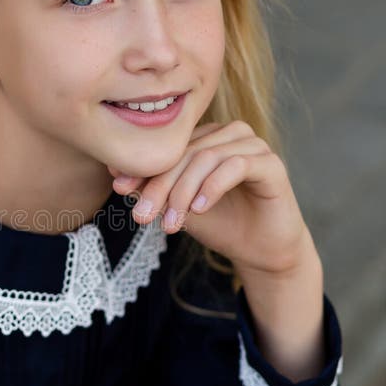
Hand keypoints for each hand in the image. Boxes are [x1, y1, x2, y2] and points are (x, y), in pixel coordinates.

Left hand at [109, 120, 310, 275]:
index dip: (143, 167)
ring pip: (207, 158)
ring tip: (172, 223)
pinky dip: (212, 187)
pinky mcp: (271, 164)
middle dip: (160, 185)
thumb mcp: (178, 208)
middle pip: (186, 152)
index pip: (170, 147)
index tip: (119, 188)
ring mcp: (253, 146)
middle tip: (142, 215)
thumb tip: (115, 176)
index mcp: (208, 137)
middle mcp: (231, 134)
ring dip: (183, 191)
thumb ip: (152, 189)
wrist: (260, 252)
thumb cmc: (220, 224)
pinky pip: (236, 166)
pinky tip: (199, 210)